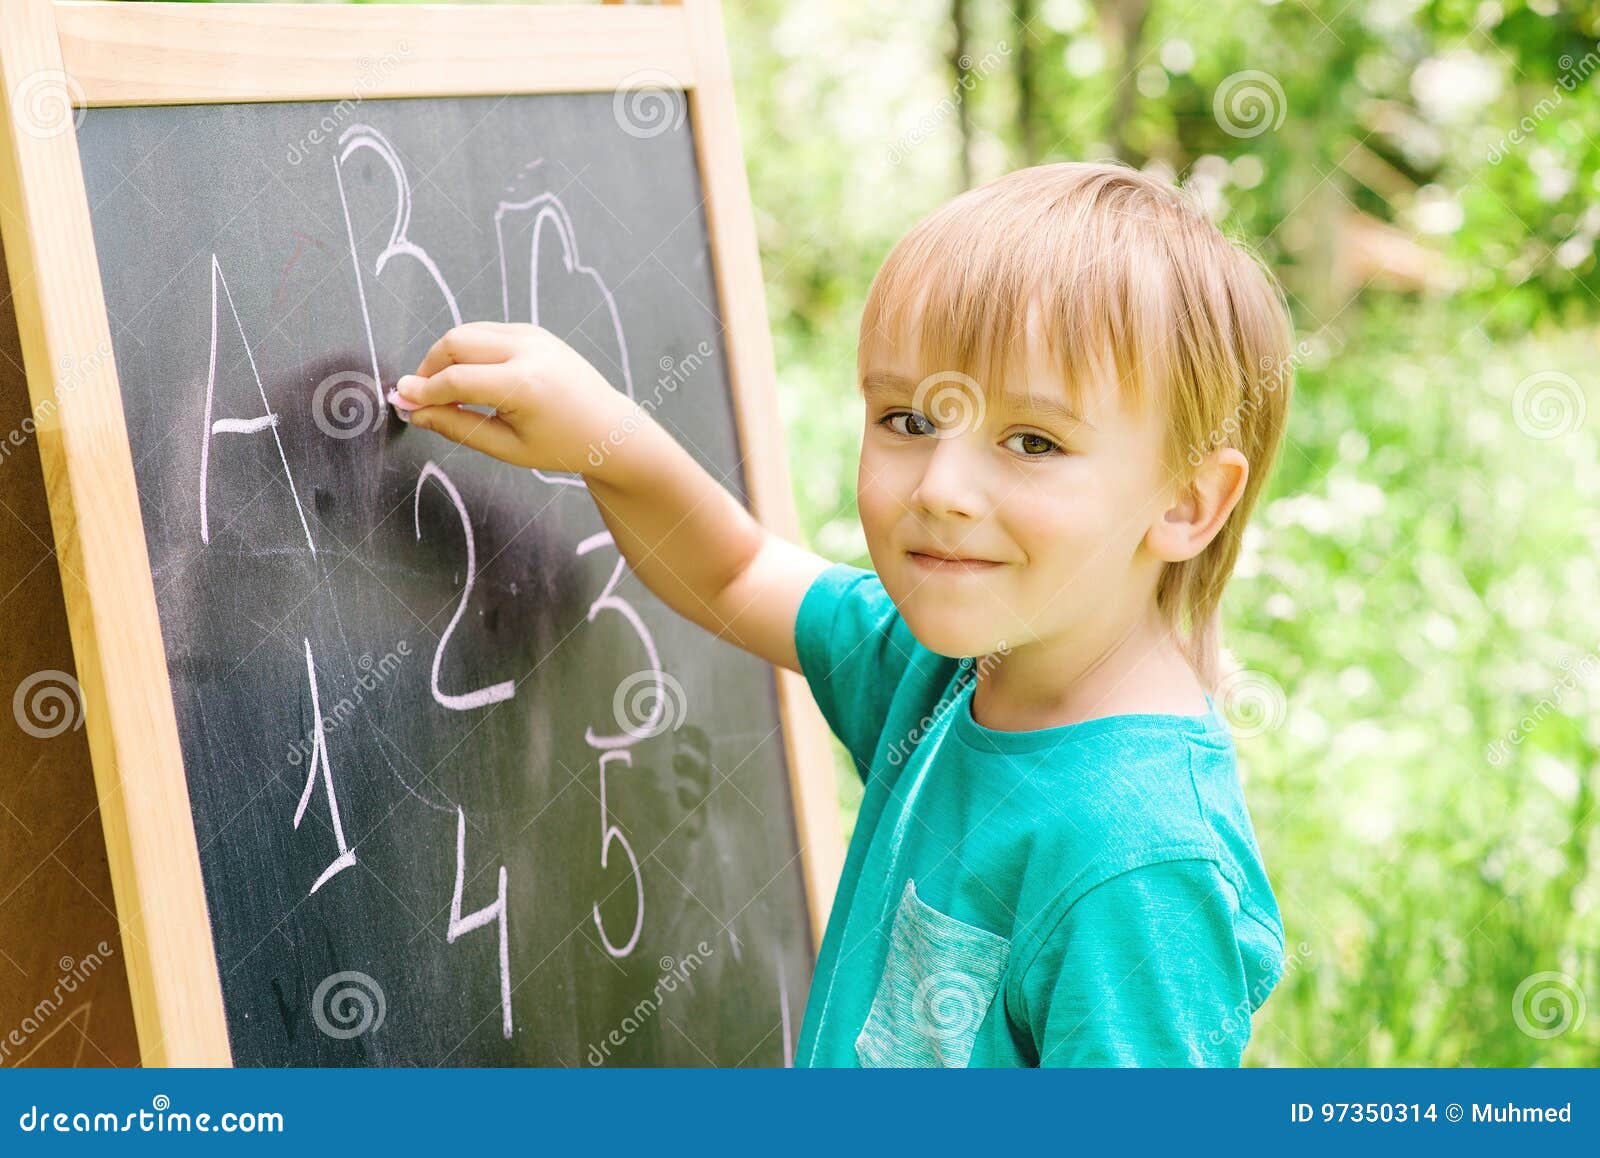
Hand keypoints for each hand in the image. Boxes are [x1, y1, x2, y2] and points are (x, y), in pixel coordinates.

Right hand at [389, 321, 635, 474]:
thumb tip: (415, 411)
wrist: (609, 429)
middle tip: (421, 396)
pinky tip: (469, 378)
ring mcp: (533, 336)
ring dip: (446, 356)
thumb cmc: (561, 445)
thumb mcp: (507, 447)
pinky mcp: (534, 331)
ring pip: (468, 332)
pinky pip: (486, 332)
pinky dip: (468, 350)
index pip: (456, 380)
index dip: (423, 391)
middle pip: (455, 343)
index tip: (401, 400)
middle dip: (429, 366)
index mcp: (524, 385)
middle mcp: (529, 351)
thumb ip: (458, 427)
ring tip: (445, 391)